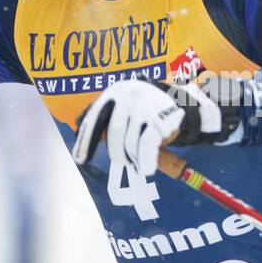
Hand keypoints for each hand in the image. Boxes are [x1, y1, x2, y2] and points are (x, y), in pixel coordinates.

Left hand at [71, 77, 241, 177]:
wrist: (183, 102)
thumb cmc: (147, 109)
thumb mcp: (125, 107)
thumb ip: (104, 117)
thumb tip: (77, 135)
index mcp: (115, 92)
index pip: (94, 119)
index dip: (86, 141)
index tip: (80, 160)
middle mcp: (128, 95)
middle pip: (113, 134)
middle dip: (117, 153)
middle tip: (123, 162)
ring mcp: (145, 106)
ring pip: (131, 142)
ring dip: (134, 158)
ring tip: (138, 162)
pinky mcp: (161, 119)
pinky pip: (147, 147)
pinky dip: (145, 161)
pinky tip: (146, 169)